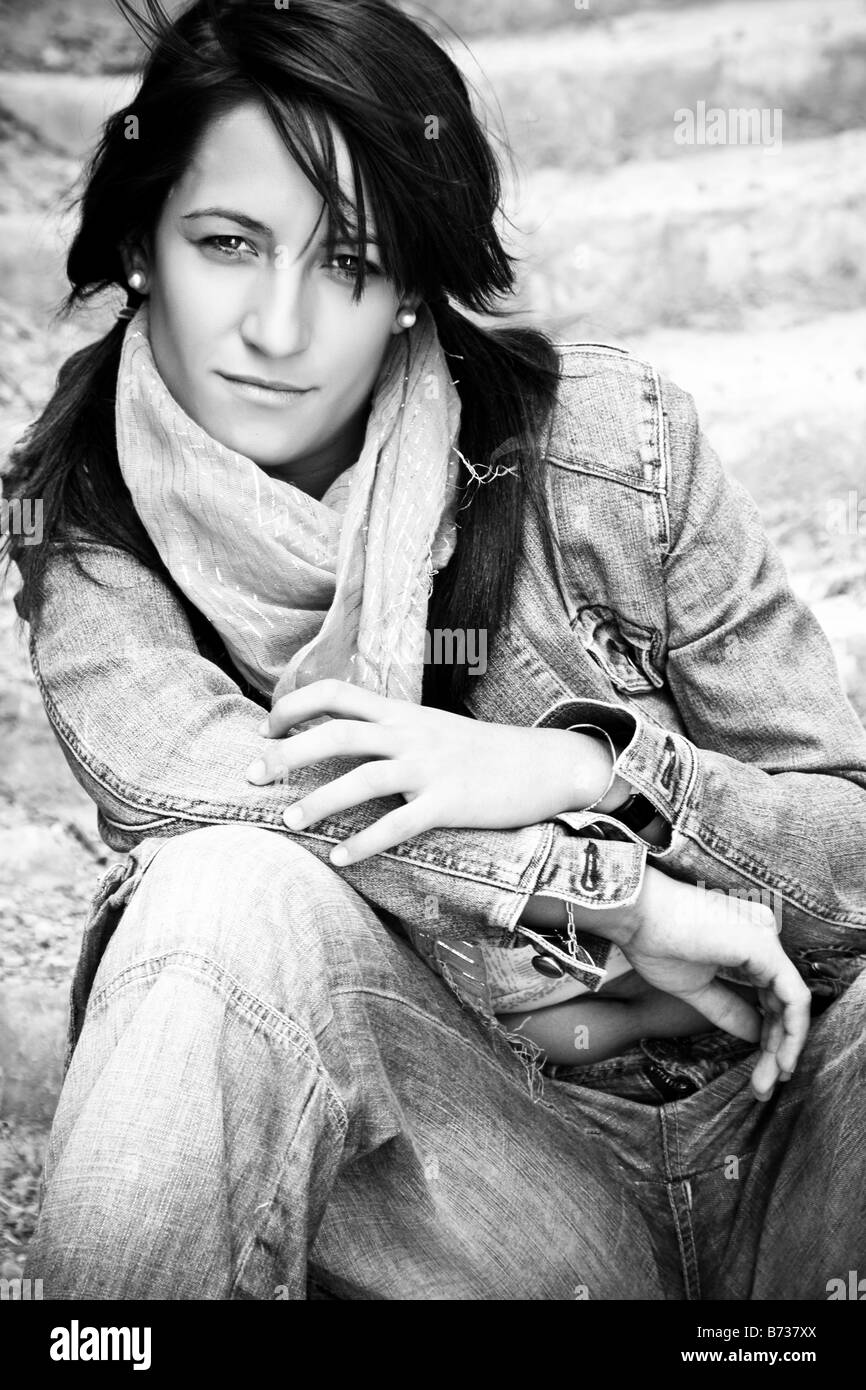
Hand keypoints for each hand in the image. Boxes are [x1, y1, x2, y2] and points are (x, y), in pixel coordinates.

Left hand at [245, 678, 613, 863]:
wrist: (543, 764)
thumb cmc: (479, 752)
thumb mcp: (429, 728)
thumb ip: (387, 730)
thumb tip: (339, 741)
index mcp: (401, 712)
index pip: (335, 693)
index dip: (293, 706)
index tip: (264, 729)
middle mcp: (410, 734)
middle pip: (336, 733)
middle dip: (287, 754)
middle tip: (251, 776)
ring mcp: (430, 768)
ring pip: (362, 778)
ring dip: (319, 801)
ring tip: (288, 822)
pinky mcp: (449, 803)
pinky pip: (399, 825)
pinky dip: (365, 842)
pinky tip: (340, 858)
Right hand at [605, 866, 811, 1101]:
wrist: (635, 916)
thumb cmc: (654, 942)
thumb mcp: (696, 987)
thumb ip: (729, 1008)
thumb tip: (757, 1035)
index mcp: (748, 939)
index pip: (770, 992)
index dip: (769, 1031)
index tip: (762, 1067)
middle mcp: (763, 933)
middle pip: (782, 999)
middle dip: (777, 1046)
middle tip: (764, 1085)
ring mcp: (767, 938)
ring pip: (792, 1001)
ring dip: (785, 1045)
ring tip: (771, 1079)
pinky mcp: (765, 948)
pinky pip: (793, 997)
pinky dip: (791, 1031)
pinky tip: (781, 1058)